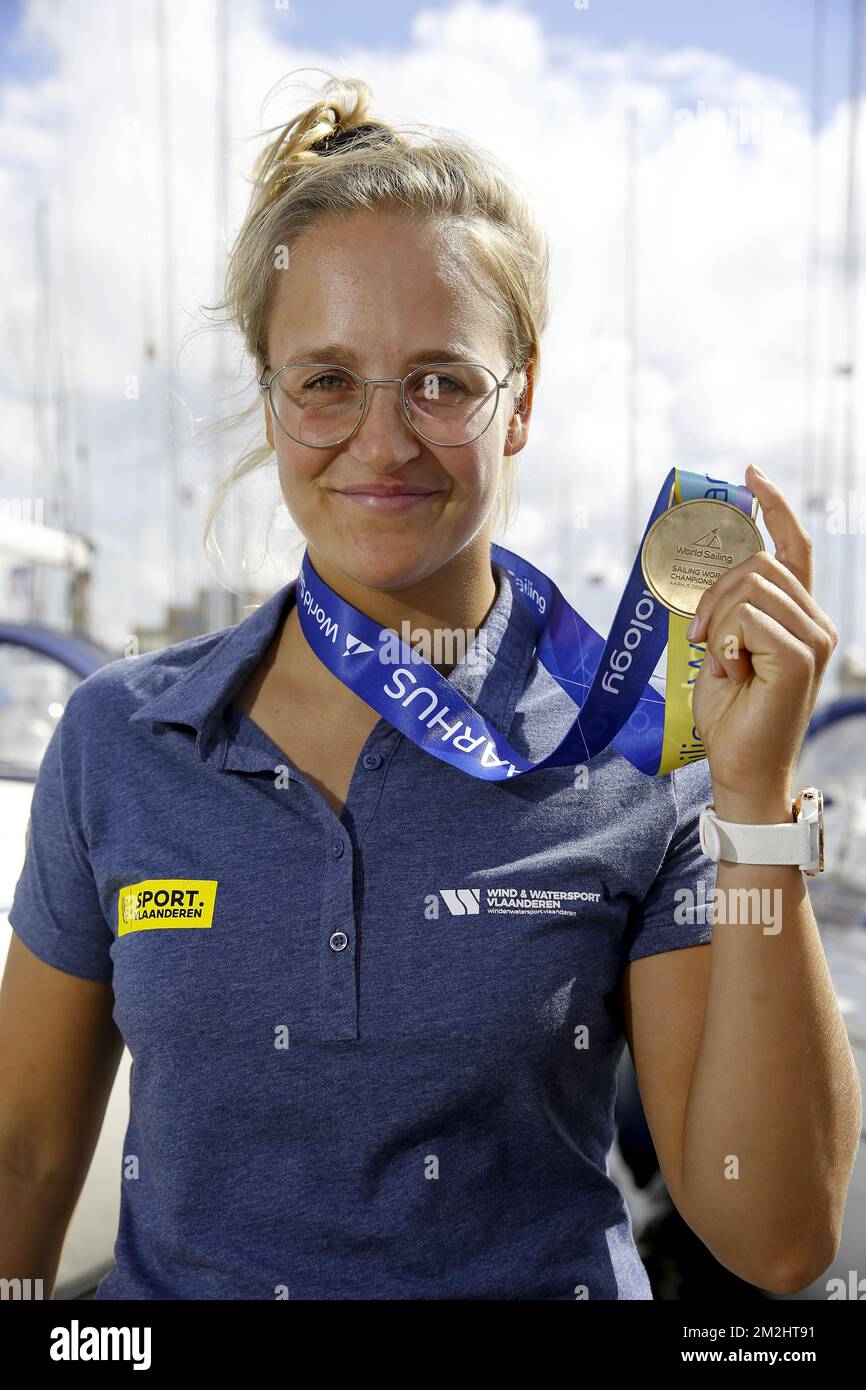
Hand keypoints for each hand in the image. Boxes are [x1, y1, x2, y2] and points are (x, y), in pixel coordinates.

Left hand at [688, 465, 837, 821]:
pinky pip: (746, 617)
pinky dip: (724, 639)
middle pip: (757, 562)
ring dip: (714, 616)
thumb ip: (725, 605)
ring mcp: (814, 637)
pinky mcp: (801, 656)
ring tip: (713, 654)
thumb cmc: (730, 713)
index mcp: (799, 615)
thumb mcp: (721, 646)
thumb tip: (706, 560)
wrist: (740, 765)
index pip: (794, 547)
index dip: (774, 506)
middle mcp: (815, 620)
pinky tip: (730, 668)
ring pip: (749, 585)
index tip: (750, 475)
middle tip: (695, 632)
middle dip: (713, 588)